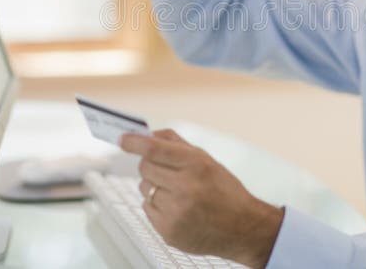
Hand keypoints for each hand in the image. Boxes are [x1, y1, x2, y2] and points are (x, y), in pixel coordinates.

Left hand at [120, 129, 282, 267]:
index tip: (123, 139)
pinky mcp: (169, 231)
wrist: (243, 227)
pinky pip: (147, 209)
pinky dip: (157, 206)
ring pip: (145, 189)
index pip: (154, 149)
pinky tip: (177, 208)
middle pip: (145, 168)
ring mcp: (176, 211)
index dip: (134, 142)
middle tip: (166, 171)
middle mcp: (185, 187)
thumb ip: (177, 144)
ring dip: (155, 187)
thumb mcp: (207, 160)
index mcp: (195, 165)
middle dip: (151, 166)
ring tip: (177, 193)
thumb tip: (149, 134)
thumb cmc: (225, 191)